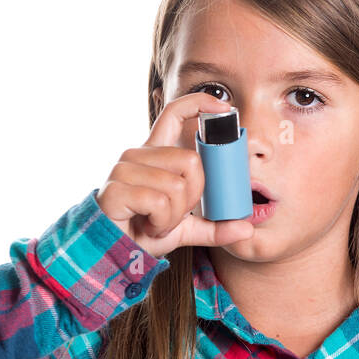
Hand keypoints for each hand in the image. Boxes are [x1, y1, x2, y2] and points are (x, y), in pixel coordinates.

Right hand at [96, 92, 254, 258]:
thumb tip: (247, 229)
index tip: (225, 109)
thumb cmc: (143, 234)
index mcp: (155, 155)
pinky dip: (162, 223)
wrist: (111, 255)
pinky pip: (159, 202)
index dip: (199, 104)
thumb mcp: (186, 230)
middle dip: (193, 196)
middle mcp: (137, 155)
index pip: (174, 114)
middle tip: (173, 215)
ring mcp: (123, 170)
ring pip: (177, 185)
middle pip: (191, 161)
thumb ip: (215, 226)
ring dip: (174, 216)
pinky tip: (148, 227)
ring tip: (156, 223)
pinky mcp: (115, 189)